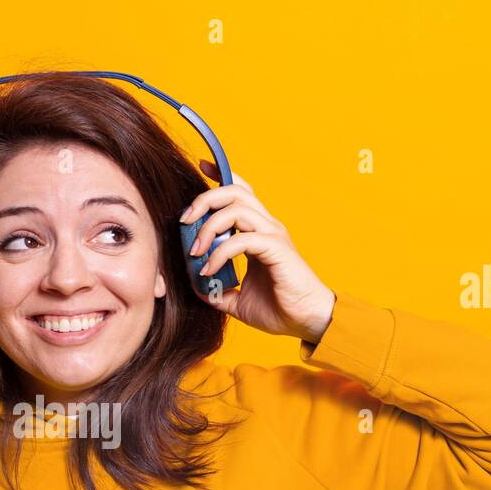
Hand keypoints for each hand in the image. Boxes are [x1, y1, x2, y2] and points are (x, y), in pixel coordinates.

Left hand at [180, 160, 334, 343]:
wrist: (306, 322)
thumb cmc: (278, 309)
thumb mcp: (236, 300)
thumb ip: (215, 289)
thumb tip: (195, 285)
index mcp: (258, 231)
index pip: (240, 191)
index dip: (220, 175)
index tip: (200, 167)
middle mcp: (266, 226)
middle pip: (234, 192)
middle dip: (204, 199)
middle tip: (184, 220)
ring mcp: (273, 235)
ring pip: (237, 208)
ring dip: (209, 227)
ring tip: (196, 251)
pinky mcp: (277, 249)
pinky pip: (242, 240)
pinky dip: (220, 253)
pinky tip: (209, 270)